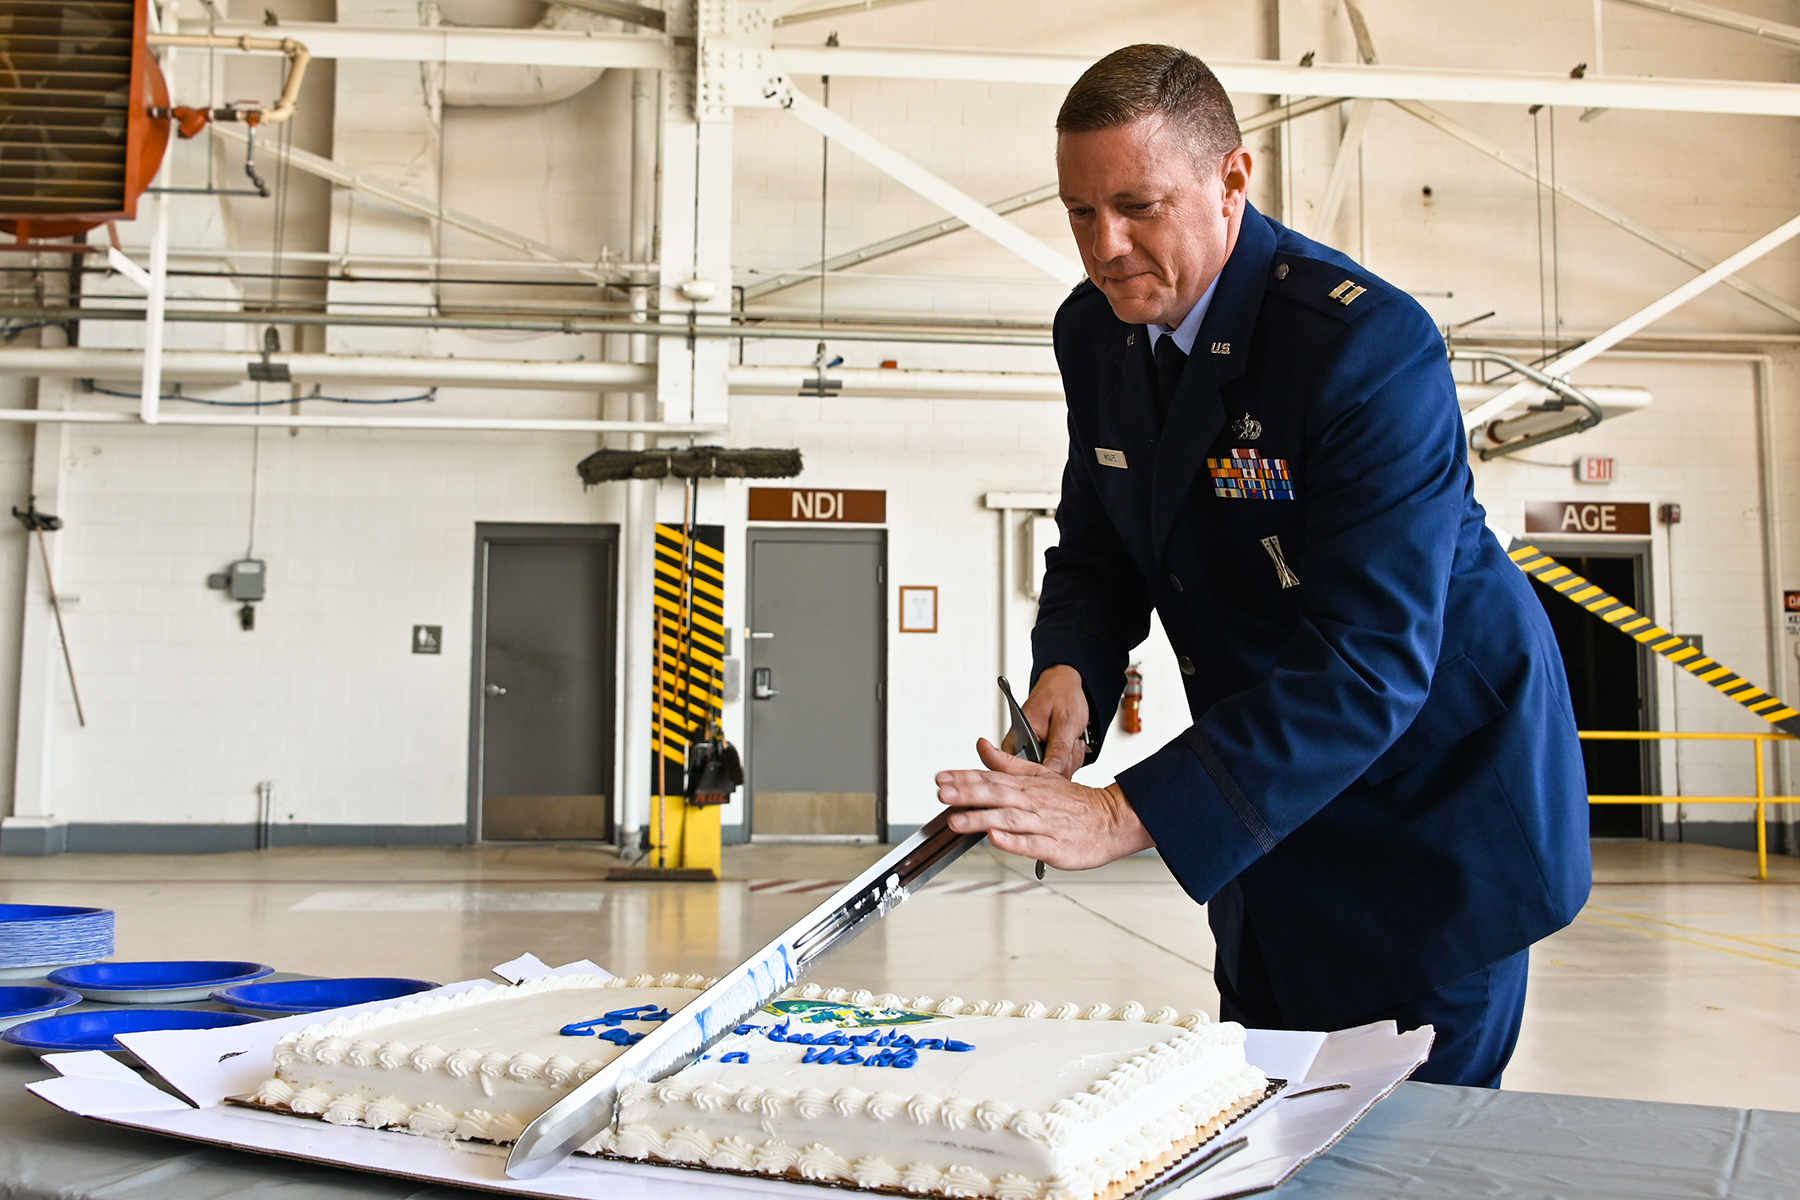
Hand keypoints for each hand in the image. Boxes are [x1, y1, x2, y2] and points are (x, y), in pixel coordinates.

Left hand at [936, 738, 1154, 869]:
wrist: (1112, 819)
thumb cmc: (1074, 802)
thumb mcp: (1040, 774)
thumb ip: (1007, 763)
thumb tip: (982, 746)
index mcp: (1027, 785)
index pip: (991, 778)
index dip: (964, 778)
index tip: (941, 778)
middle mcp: (1033, 802)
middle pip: (996, 795)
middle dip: (967, 794)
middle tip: (943, 794)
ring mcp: (1044, 824)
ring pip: (1009, 819)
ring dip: (982, 819)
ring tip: (958, 821)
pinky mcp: (1055, 846)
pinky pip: (1033, 843)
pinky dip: (1013, 841)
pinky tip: (996, 838)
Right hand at [1003, 664, 1089, 779]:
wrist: (1065, 682)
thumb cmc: (1061, 694)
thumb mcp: (1065, 722)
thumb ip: (1059, 750)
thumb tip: (1053, 773)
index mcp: (1019, 736)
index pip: (1022, 770)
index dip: (1045, 773)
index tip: (1060, 764)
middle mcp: (1020, 745)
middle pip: (1037, 774)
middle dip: (1061, 765)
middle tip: (1071, 745)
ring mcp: (1030, 749)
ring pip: (1049, 772)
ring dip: (1067, 760)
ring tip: (1071, 740)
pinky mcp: (1040, 752)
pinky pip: (1054, 766)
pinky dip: (1067, 758)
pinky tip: (1070, 744)